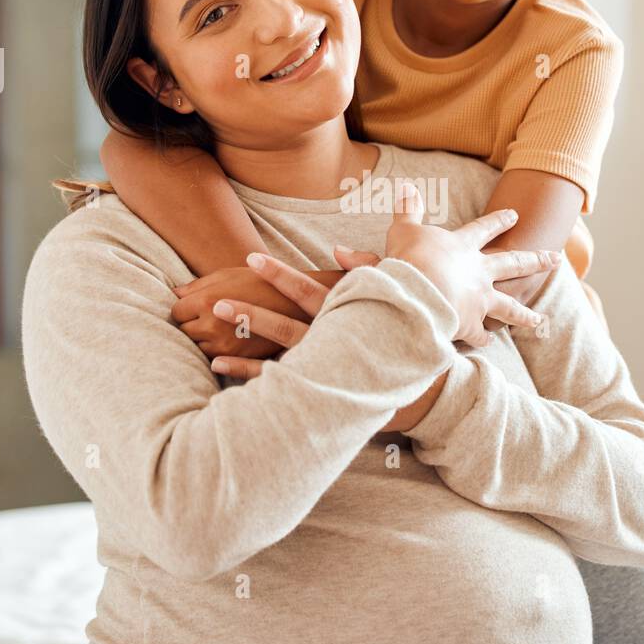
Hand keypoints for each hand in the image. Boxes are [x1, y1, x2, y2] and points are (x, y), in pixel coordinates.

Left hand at [173, 265, 304, 360]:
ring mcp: (223, 346)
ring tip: (220, 325)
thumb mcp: (228, 275)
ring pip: (197, 347)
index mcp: (207, 301)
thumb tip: (175, 294)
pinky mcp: (236, 359)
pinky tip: (223, 341)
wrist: (296, 305)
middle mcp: (211, 326)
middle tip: (209, 314)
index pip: (177, 311)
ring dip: (203, 338)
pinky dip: (216, 351)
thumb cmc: (260, 283)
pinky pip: (212, 359)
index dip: (186, 306)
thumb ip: (197, 285)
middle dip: (192, 322)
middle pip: (184, 330)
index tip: (197, 303)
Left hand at [209, 251, 451, 436]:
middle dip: (253, 310)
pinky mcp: (327, 393)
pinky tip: (224, 371)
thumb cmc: (413, 333)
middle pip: (288, 321)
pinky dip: (253, 380)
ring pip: (282, 358)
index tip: (250, 259)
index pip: (309, 288)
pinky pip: (283, 387)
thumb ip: (369, 267)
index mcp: (351, 312)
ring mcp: (331, 369)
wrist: (433, 389)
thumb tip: (336, 249)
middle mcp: (338, 340)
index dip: (279, 275)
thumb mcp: (399, 294)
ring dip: (247, 352)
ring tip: (210, 345)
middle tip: (217, 299)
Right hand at [383, 183, 561, 347]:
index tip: (515, 214)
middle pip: (514, 264)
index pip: (485, 229)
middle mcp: (479, 272)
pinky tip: (486, 342)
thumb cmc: (410, 258)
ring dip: (524, 314)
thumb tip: (406, 187)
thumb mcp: (405, 229)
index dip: (499, 220)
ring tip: (538, 319)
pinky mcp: (471, 324)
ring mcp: (479, 299)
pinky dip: (483, 339)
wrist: (417, 292)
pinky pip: (481, 334)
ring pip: (509, 306)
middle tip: (557, 259)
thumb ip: (407, 210)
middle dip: (537, 260)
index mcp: (463, 247)